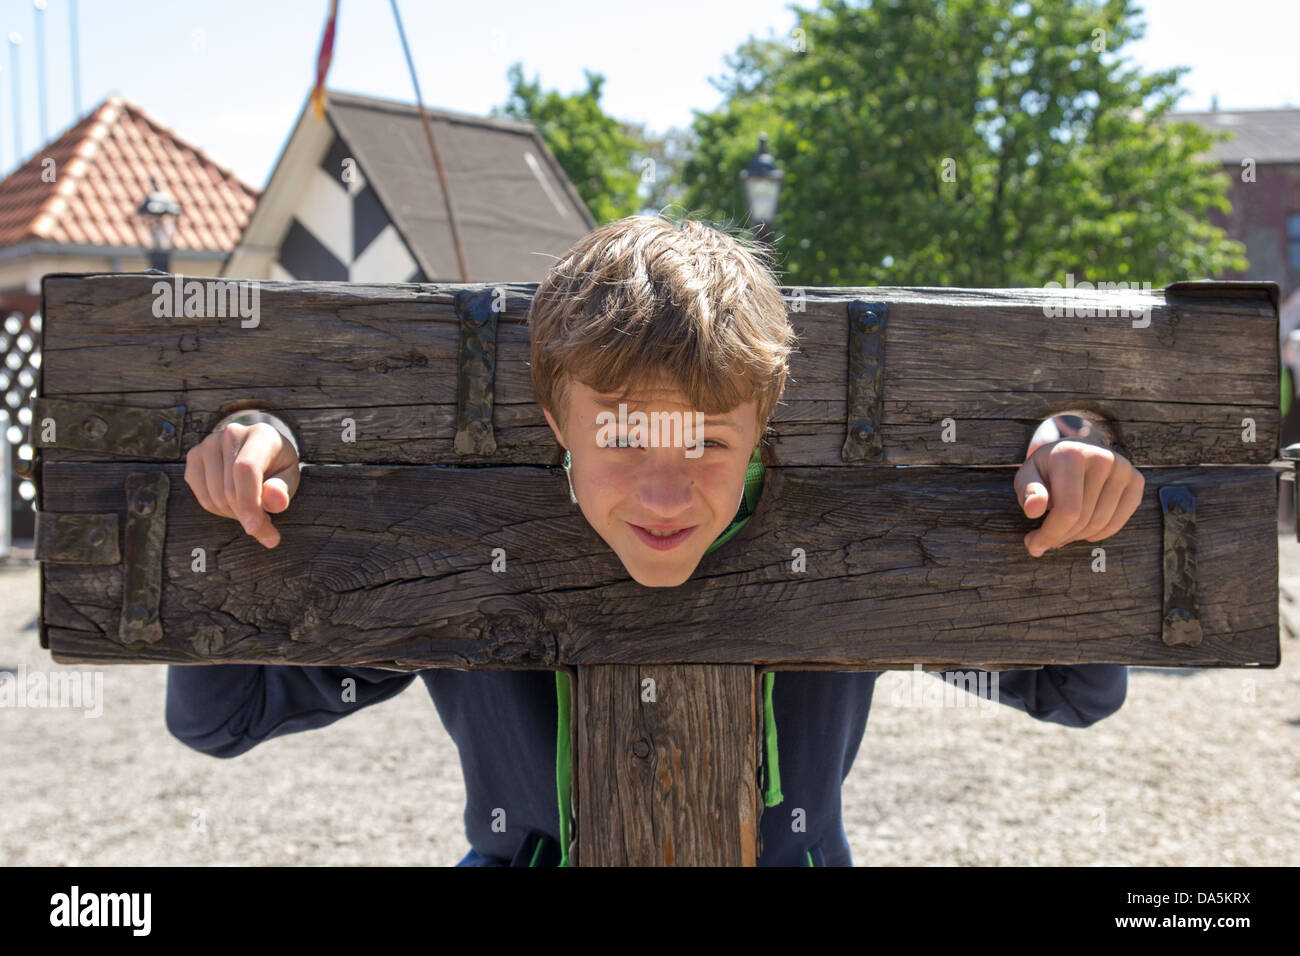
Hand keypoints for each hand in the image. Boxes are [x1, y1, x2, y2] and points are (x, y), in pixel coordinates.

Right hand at [183, 419, 300, 547]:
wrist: (262, 452)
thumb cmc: (278, 467)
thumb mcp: (290, 478)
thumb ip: (283, 490)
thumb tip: (275, 501)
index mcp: (261, 435)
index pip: (246, 470)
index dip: (249, 503)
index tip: (255, 529)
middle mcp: (231, 434)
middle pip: (229, 490)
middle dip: (246, 517)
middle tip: (265, 528)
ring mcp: (208, 444)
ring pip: (213, 498)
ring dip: (234, 515)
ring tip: (253, 511)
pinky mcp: (194, 458)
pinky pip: (202, 497)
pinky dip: (219, 510)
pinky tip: (236, 503)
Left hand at [1014, 436, 1144, 557]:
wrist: (1074, 451)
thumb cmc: (1047, 469)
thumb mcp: (1028, 476)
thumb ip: (1028, 492)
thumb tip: (1034, 510)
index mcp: (1072, 455)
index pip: (1068, 511)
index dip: (1050, 535)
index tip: (1034, 544)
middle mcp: (1102, 458)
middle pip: (1084, 520)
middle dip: (1060, 537)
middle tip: (1045, 539)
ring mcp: (1123, 469)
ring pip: (1101, 524)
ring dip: (1077, 537)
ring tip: (1062, 530)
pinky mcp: (1137, 480)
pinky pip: (1118, 522)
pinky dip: (1098, 534)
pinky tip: (1082, 527)